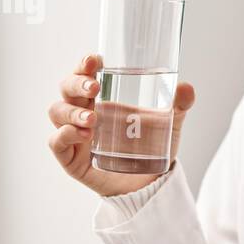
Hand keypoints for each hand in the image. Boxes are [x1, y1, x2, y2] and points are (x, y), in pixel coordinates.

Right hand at [48, 53, 195, 196]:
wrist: (147, 184)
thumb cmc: (150, 148)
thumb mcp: (168, 124)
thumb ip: (178, 106)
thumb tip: (187, 88)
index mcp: (101, 97)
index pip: (84, 73)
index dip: (84, 64)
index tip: (95, 60)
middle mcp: (82, 110)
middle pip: (66, 88)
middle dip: (76, 83)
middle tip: (94, 87)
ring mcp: (73, 133)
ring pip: (57, 112)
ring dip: (72, 111)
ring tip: (93, 119)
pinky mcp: (70, 157)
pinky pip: (56, 141)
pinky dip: (65, 134)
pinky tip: (82, 135)